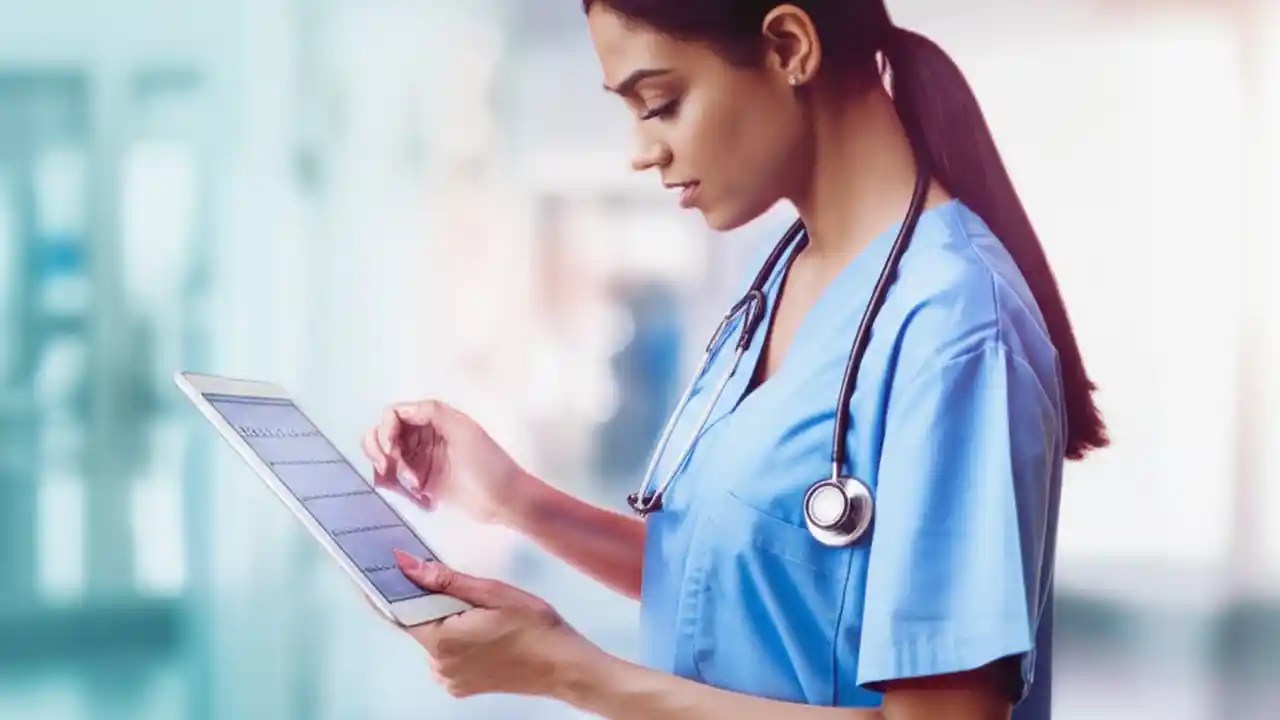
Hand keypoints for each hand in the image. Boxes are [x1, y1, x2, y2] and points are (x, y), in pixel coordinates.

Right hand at [362, 400, 532, 524]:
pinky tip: (418, 498)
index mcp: (432, 419)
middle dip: (382, 454)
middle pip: (382, 436)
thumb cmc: (488, 464)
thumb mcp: (463, 430)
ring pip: (384, 459)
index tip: (391, 452)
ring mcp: (419, 460)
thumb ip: (433, 412)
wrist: (504, 500)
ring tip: (416, 489)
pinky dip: (396, 488)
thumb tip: (400, 409)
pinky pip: (393, 481)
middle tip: (396, 474)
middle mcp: (422, 436)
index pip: (393, 415)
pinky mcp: (419, 482)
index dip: (385, 430)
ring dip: (391, 474)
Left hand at [391, 549, 600, 699]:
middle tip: (467, 592)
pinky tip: (485, 632)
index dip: (396, 588)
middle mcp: (439, 665)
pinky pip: (447, 655)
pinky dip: (457, 639)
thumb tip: (408, 565)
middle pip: (420, 624)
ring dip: (448, 621)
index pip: (401, 611)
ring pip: (435, 638)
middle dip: (434, 603)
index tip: (394, 570)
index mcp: (442, 640)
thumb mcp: (493, 593)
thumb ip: (447, 580)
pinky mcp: (462, 686)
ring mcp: (450, 679)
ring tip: (484, 614)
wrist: (564, 666)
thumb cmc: (534, 626)